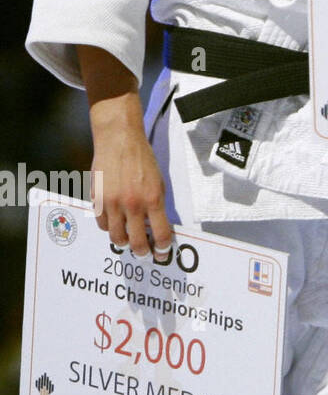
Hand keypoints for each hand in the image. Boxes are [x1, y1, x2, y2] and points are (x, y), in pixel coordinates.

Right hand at [79, 47, 172, 258]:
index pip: (161, 233)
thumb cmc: (142, 159)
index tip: (164, 252)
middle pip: (137, 241)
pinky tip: (115, 225)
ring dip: (124, 243)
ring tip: (129, 242)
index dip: (163, 247)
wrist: (119, 140)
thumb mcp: (159, 181)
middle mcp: (133, 204)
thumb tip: (157, 227)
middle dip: (143, 252)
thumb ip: (156, 205)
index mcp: (153, 198)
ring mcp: (113, 203)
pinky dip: (109, 228)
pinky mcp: (97, 199)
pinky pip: (102, 224)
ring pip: (116, 237)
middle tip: (145, 254)